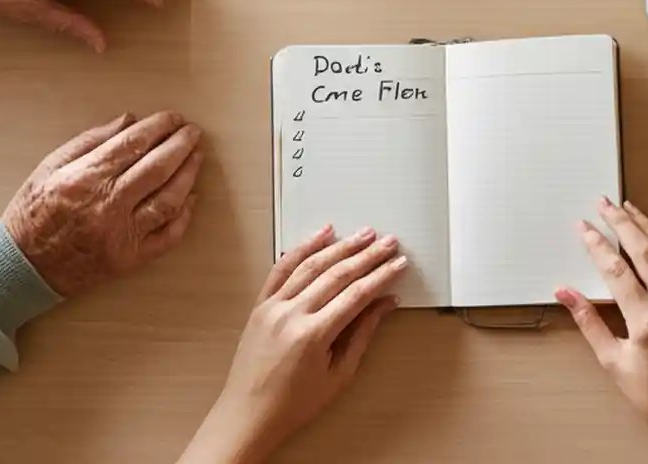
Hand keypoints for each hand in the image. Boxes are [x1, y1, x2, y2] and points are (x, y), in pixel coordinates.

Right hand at [3, 111, 203, 296]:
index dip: (159, 127)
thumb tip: (129, 121)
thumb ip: (91, 141)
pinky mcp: (130, 259)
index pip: (133, 145)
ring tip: (196, 157)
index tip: (172, 118)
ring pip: (169, 200)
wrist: (22, 267)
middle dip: (181, 145)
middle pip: (157, 169)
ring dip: (188, 175)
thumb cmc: (33, 213)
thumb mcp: (50, 167)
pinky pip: (168, 236)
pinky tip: (190, 197)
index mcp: (85, 179)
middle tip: (193, 132)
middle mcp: (107, 206)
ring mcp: (122, 235)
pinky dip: (184, 215)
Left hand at [177, 225, 406, 463]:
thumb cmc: (295, 403)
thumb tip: (386, 304)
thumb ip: (362, 334)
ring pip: (311, 265)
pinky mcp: (260, 304)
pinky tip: (322, 234)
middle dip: (367, 255)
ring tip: (364, 233)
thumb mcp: (338, 375)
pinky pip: (282, 268)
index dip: (381, 276)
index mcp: (313, 335)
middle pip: (337, 275)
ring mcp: (273, 306)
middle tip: (389, 241)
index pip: (356, 295)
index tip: (399, 263)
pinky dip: (302, 248)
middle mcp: (291, 314)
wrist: (248, 414)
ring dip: (340, 246)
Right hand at [557, 199, 647, 463]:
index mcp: (646, 322)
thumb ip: (588, 322)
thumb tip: (564, 293)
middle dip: (622, 224)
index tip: (584, 227)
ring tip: (631, 209)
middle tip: (605, 204)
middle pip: (645, 252)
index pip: (616, 270)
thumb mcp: (613, 361)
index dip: (597, 245)